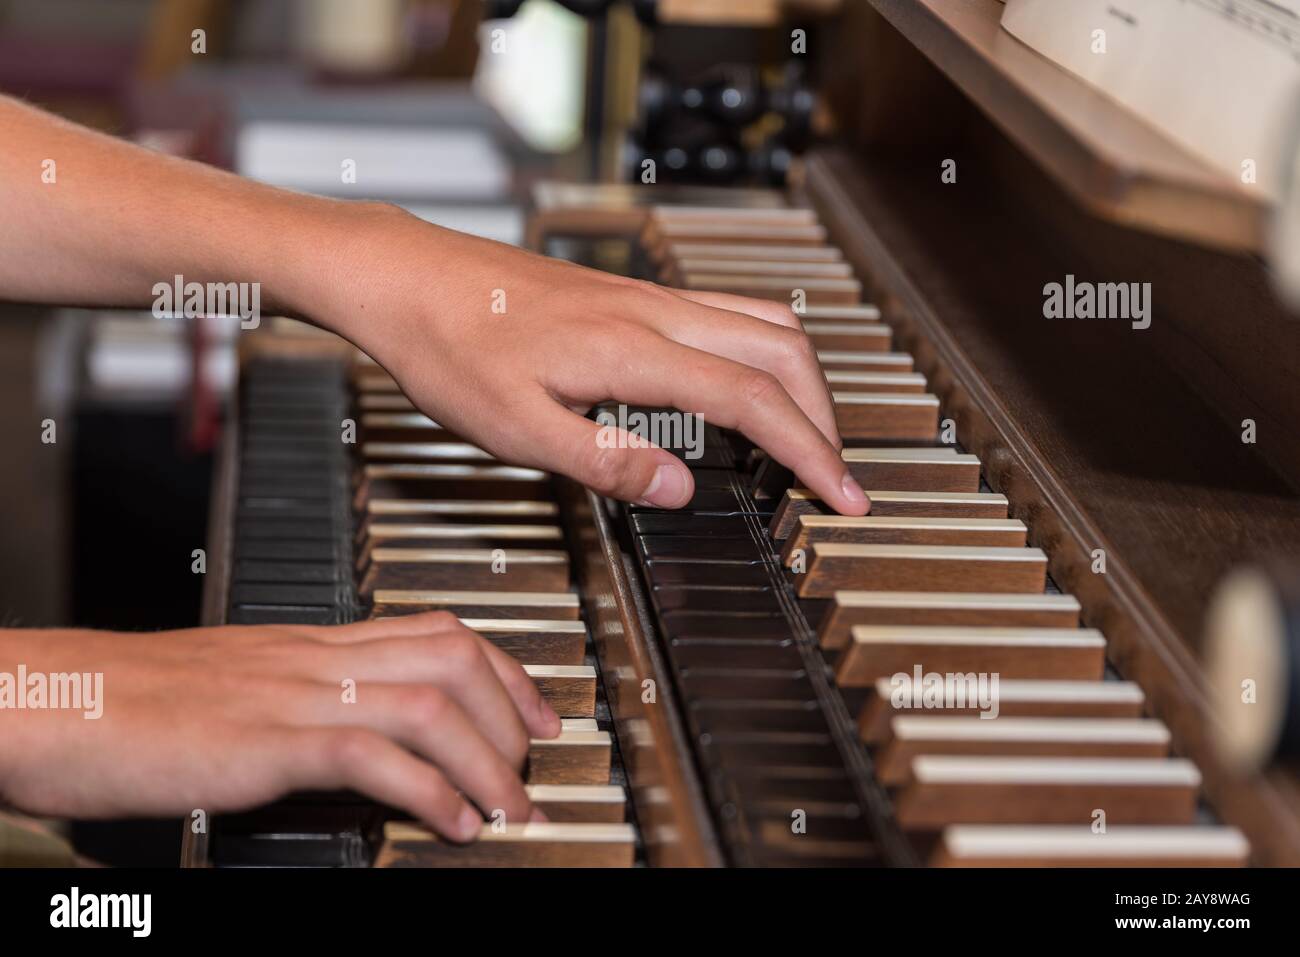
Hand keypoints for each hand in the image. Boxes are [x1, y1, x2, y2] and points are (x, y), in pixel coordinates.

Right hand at [0, 612, 559, 841]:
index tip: (534, 710)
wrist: (52, 699)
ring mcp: (292, 695)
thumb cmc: (130, 702)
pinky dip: (429, 791)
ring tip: (512, 807)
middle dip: (514, 707)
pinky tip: (452, 822)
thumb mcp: (238, 691)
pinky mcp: (264, 741)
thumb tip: (358, 738)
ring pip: (429, 701)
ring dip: (488, 759)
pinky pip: (372, 755)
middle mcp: (314, 659)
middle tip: (538, 760)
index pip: (434, 630)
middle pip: (452, 652)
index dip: (502, 667)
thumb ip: (302, 703)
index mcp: (310, 644)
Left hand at [314, 205, 869, 513]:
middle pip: (781, 350)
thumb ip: (604, 461)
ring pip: (761, 323)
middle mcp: (653, 312)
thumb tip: (680, 492)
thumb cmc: (448, 345)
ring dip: (799, 381)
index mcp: (632, 349)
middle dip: (823, 417)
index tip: (842, 495)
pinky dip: (761, 357)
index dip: (809, 452)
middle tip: (833, 476)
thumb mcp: (515, 427)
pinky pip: (726, 316)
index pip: (753, 400)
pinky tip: (741, 392)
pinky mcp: (631, 296)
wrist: (407, 277)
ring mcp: (646, 297)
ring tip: (803, 437)